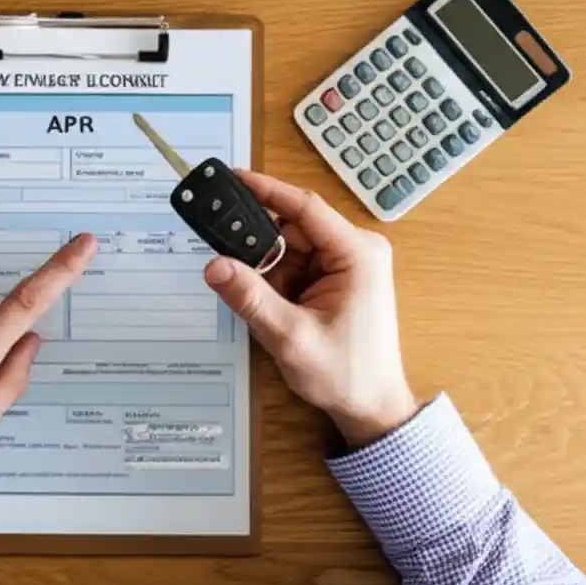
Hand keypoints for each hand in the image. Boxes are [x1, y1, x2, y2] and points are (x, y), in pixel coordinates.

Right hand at [203, 171, 417, 446]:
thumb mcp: (291, 337)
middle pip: (291, 228)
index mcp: (356, 253)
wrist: (372, 407)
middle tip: (227, 263)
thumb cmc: (346, 374)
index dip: (265, 189)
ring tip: (265, 306)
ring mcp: (345, 264)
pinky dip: (274, 284)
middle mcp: (355, 250)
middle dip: (258, 247)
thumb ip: (251, 298)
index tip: (230, 177)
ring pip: (288, 249)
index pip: (304, 206)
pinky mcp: (334, 279)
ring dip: (267, 272)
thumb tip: (214, 265)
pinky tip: (273, 309)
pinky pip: (293, 267)